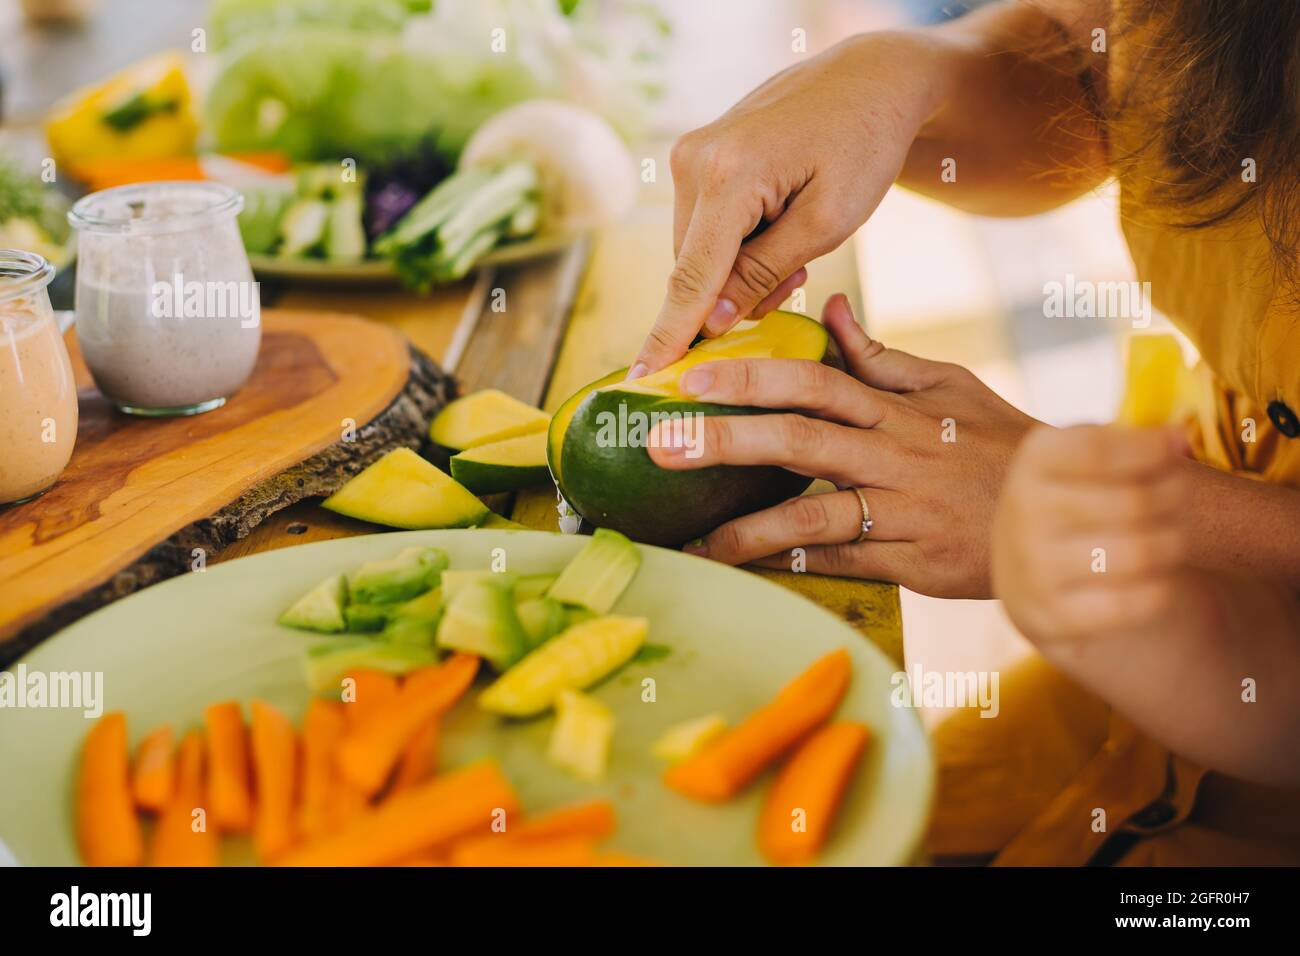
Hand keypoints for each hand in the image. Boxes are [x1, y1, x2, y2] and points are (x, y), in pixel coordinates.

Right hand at [629, 32, 937, 376]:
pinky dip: (736, 242)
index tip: (641, 379)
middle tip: (796, 280)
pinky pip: (704, 224)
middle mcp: (694, 161)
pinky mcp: (697, 154)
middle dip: (731, 294)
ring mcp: (690, 154)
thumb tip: (710, 321)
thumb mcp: (827, 223)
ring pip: (697, 249)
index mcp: (728, 177)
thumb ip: (764, 273)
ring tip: (795, 245)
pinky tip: (778, 225)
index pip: (690, 277)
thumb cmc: (863, 146)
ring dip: (736, 268)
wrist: (868, 80)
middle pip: (692, 267)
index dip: (668, 336)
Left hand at [647, 295, 1037, 597]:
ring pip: (812, 513)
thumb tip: (830, 307)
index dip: (750, 376)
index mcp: (896, 407)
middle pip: (798, 438)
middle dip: (724, 438)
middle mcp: (893, 454)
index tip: (690, 376)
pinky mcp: (910, 561)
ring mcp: (901, 509)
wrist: (1064, 515)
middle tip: (661, 443)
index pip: (814, 380)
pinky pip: (840, 561)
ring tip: (691, 538)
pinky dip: (791, 564)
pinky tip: (745, 567)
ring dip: (745, 527)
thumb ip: (881, 355)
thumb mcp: (949, 386)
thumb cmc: (998, 444)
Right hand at [991, 424, 1191, 643]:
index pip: (1096, 449)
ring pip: (1141, 553)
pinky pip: (1138, 602)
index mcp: (1033, 462)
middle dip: (1175, 497)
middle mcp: (1024, 512)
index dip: (1150, 448)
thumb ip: (1130, 441)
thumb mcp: (1083, 459)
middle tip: (1180, 497)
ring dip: (1173, 542)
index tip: (1178, 447)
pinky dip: (1160, 587)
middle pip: (1133, 501)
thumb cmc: (1074, 502)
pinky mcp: (1053, 617)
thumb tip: (1178, 438)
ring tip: (1172, 536)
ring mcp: (1033, 568)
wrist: (1024, 575)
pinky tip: (1153, 576)